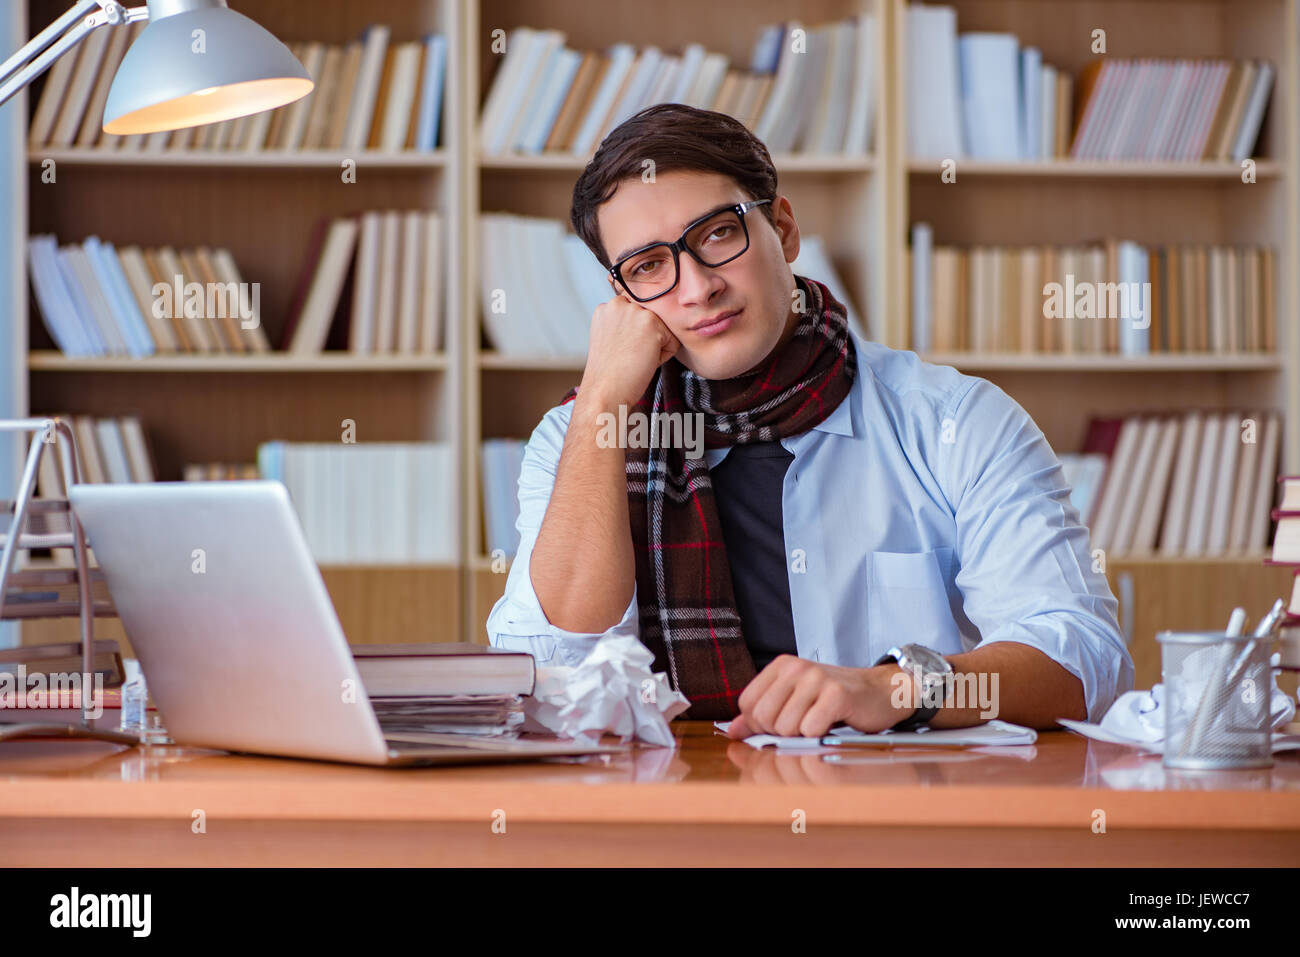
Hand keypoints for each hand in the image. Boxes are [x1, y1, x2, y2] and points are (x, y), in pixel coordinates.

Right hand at [577, 286, 680, 409]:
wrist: (605, 390)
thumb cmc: (609, 372)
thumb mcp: (609, 337)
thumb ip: (623, 323)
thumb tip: (645, 322)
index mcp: (606, 307)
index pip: (637, 315)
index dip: (634, 336)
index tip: (622, 351)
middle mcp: (619, 304)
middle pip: (651, 320)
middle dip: (646, 339)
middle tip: (628, 356)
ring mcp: (635, 311)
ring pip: (662, 329)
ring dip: (655, 346)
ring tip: (634, 358)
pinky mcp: (652, 323)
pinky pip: (672, 341)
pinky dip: (663, 356)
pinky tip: (643, 362)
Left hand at [724, 656, 915, 738]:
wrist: (881, 692)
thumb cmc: (835, 699)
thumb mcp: (795, 700)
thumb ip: (762, 713)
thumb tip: (732, 731)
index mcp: (781, 666)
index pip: (747, 703)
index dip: (758, 724)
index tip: (779, 725)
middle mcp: (796, 667)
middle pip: (762, 716)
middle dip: (778, 732)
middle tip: (802, 726)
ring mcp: (816, 679)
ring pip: (785, 727)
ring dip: (801, 735)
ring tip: (818, 723)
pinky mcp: (836, 695)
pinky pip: (810, 729)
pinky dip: (818, 735)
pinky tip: (831, 724)